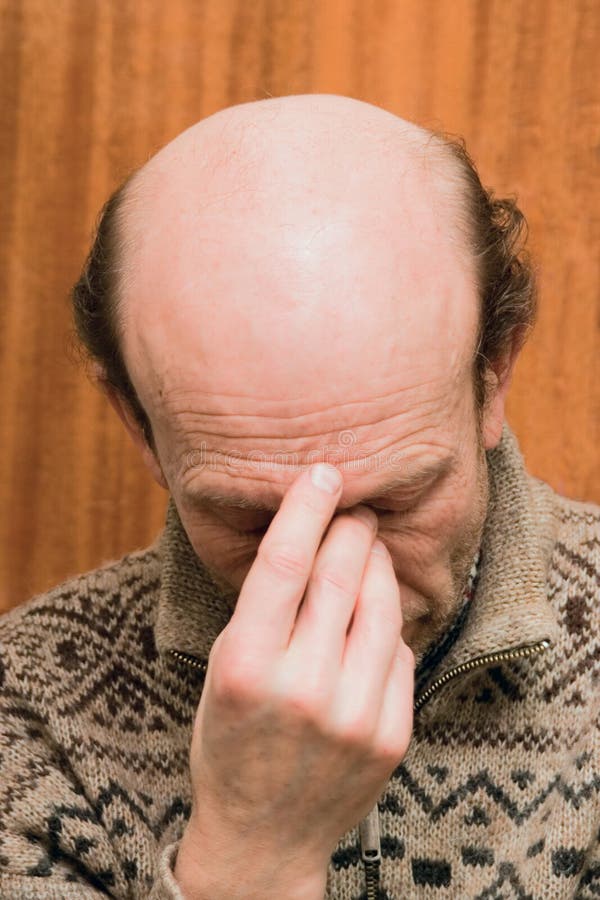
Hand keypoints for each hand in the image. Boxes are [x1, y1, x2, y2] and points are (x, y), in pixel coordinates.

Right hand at [175, 463, 414, 898]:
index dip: (306, 508)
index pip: (283, 563)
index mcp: (244, 666)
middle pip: (341, 574)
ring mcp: (354, 714)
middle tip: (355, 506)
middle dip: (352, 527)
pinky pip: (400, 651)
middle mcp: (302, 688)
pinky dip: (386, 622)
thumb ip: (262, 609)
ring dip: (377, 564)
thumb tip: (310, 536)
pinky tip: (373, 615)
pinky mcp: (391, 733)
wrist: (265, 834)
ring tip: (369, 547)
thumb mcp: (221, 670)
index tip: (322, 472)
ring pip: (382, 605)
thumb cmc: (231, 739)